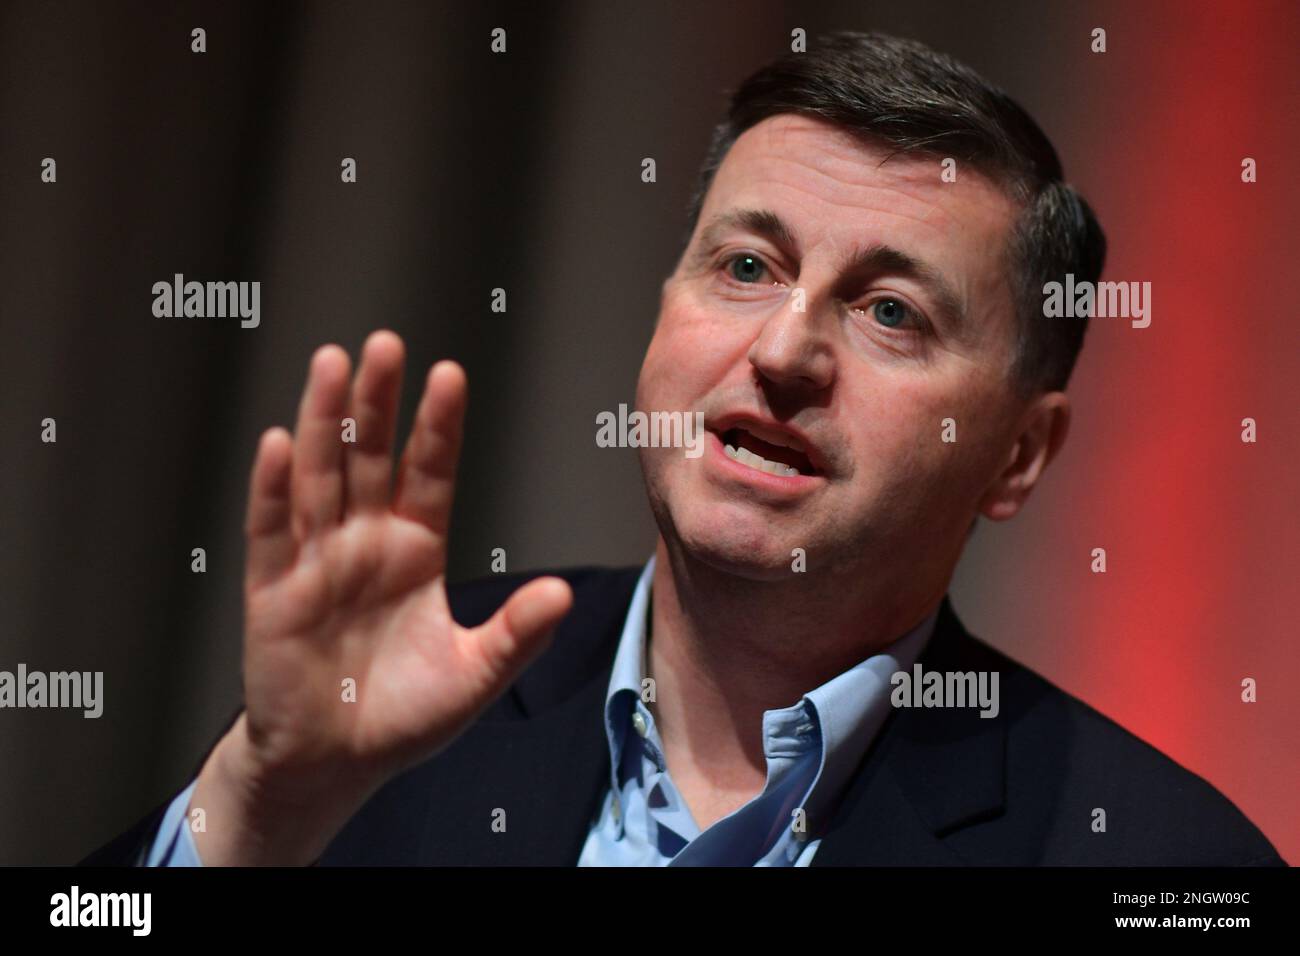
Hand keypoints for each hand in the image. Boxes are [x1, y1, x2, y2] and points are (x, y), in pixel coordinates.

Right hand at [191, 331, 571, 863]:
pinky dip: (272, 490)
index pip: (429, 472)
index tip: (449, 375)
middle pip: (371, 458)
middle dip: (378, 402)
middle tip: (386, 343)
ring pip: (320, 477)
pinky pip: (272, 533)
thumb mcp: (473, 676)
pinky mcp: (272, 592)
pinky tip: (279, 444)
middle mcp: (366, 542)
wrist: (333, 764)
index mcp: (416, 550)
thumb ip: (515, 635)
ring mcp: (317, 561)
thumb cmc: (402, 716)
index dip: (437, 426)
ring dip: (324, 423)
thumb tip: (562, 595)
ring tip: (332, 364)